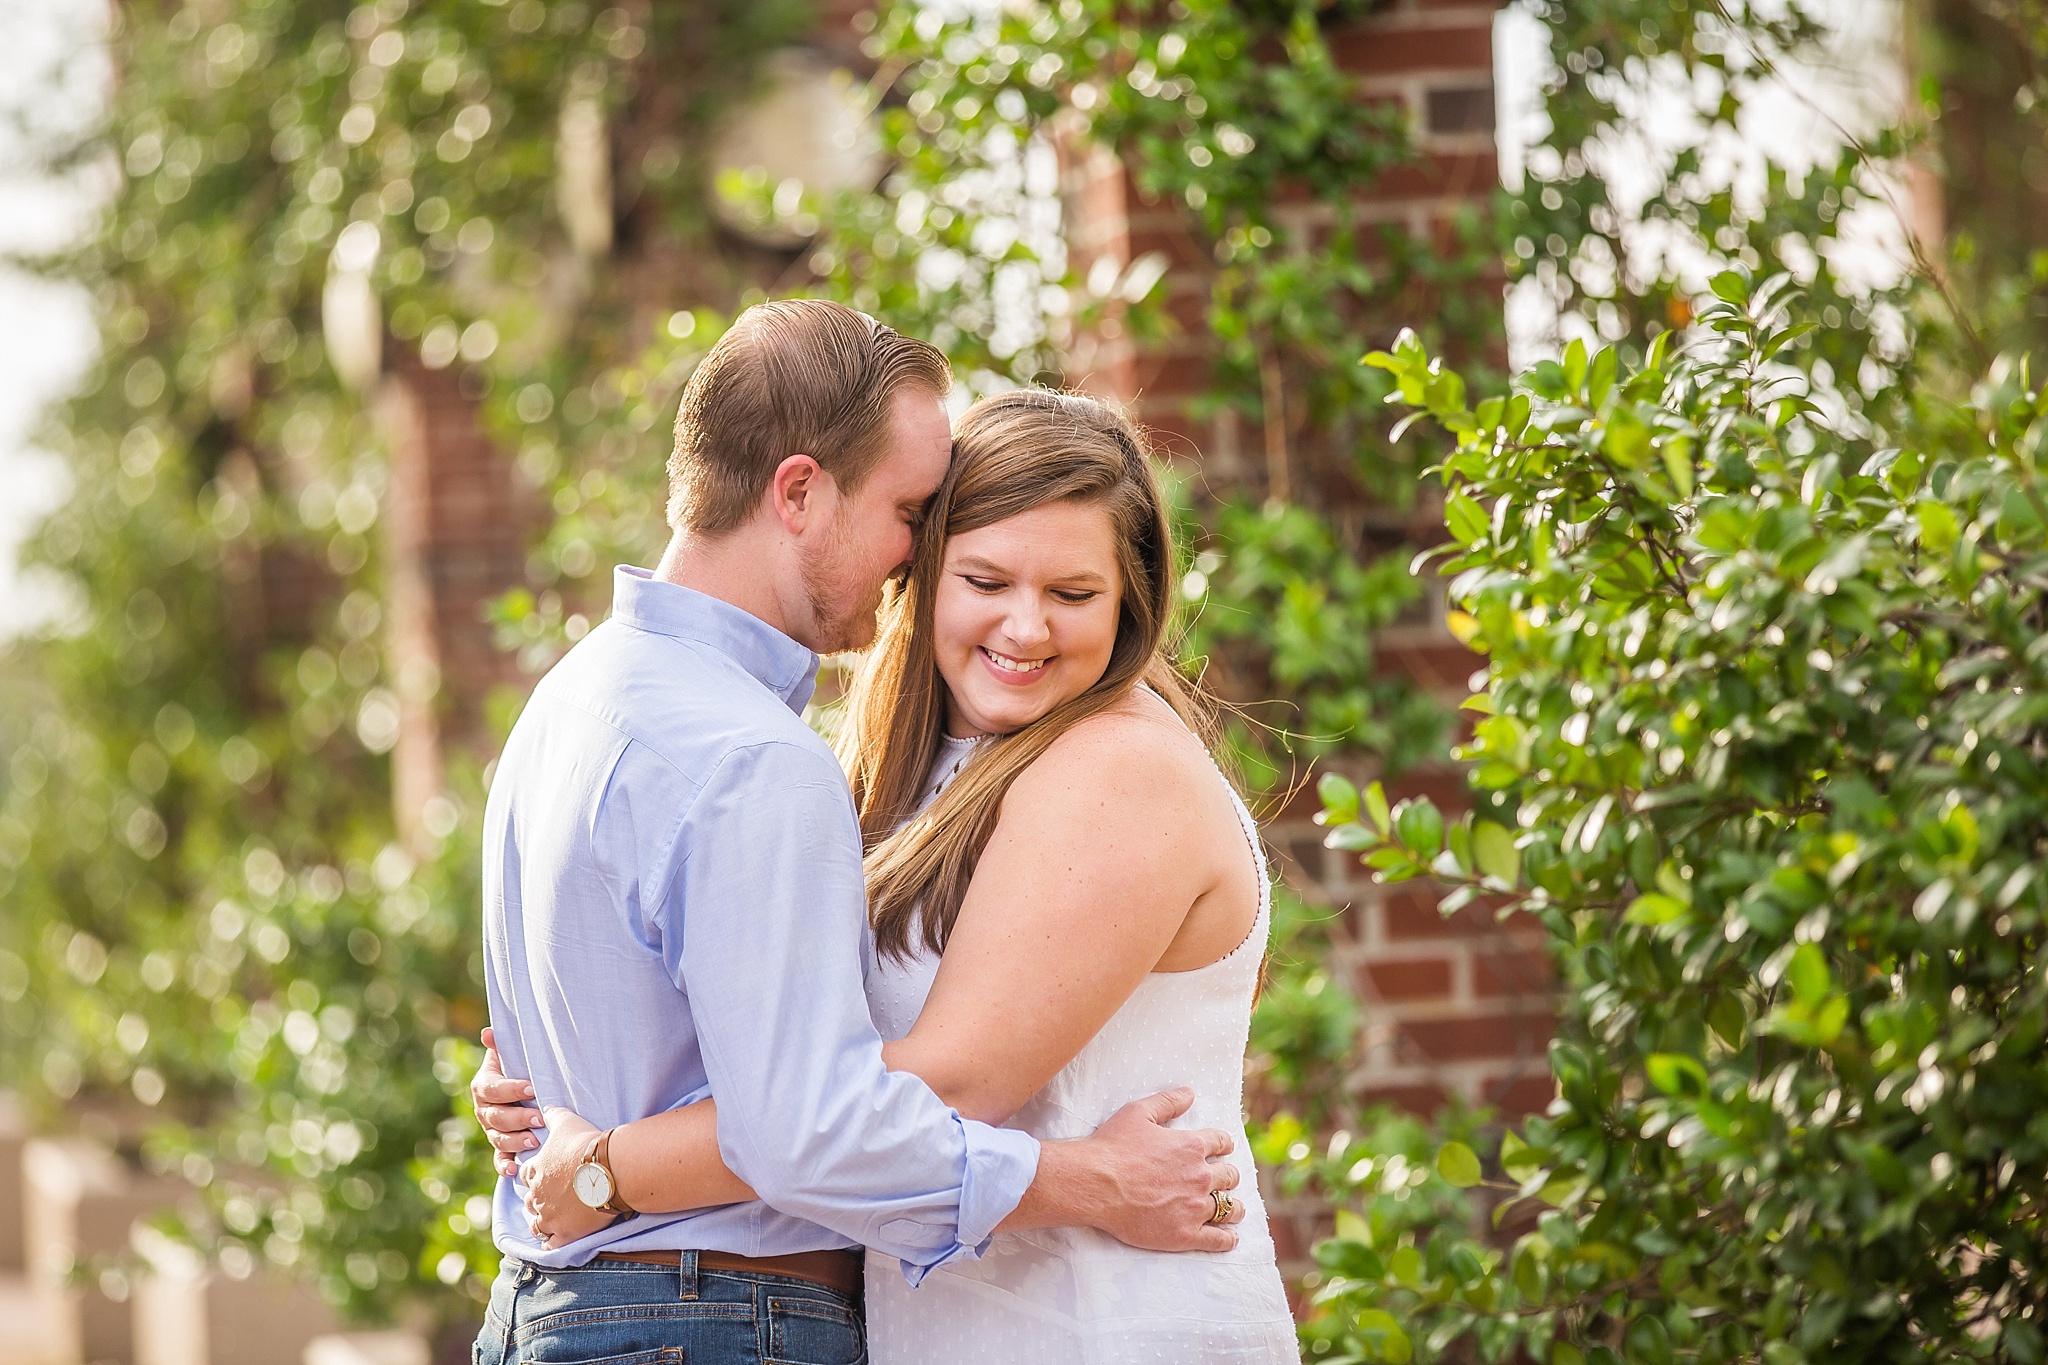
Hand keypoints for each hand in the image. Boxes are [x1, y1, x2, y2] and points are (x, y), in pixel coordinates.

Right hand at [472, 1028, 543, 1179]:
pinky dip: (505, 1167)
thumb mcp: (510, 1056)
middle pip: (496, 1117)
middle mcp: (484, 1110)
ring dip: (516, 1141)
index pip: (493, 1088)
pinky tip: (515, 1171)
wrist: (521, 1091)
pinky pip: (499, 1160)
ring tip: (535, 1141)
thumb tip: (488, 1032)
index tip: (532, 1088)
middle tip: (539, 1117)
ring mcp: (491, 1131)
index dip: (511, 1089)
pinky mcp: (500, 1148)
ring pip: (499, 1139)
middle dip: (518, 1118)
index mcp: (483, 1086)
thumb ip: (501, 1045)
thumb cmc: (518, 1069)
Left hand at [521, 1106, 616, 1247]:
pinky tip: (561, 1238)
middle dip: (539, 1200)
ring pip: (537, 1225)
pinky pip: (550, 1244)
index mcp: (534, 1170)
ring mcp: (548, 1217)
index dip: (534, 1175)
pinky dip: (553, 1242)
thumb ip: (553, 1115)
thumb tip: (546, 1108)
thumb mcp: (567, 1122)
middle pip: (530, 1201)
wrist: (609, 1169)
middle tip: (555, 1197)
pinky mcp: (563, 1234)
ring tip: (556, 1219)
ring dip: (543, 1222)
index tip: (545, 1175)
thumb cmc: (587, 1144)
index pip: (525, 1175)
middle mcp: (536, 1195)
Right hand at [1078, 1087, 1244, 1252]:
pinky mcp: (1185, 1234)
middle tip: (1225, 1179)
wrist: (1095, 1185)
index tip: (1224, 1150)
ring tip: (1234, 1209)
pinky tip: (1230, 1238)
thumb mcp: (1138, 1113)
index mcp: (1192, 1146)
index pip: (1222, 1143)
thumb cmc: (1113, 1147)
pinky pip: (1217, 1239)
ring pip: (1229, 1208)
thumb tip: (1190, 1093)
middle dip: (1228, 1176)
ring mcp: (1194, 1207)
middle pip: (1229, 1176)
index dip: (1223, 1145)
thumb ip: (1167, 1102)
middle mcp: (1200, 1176)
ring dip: (1233, 1207)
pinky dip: (1227, 1239)